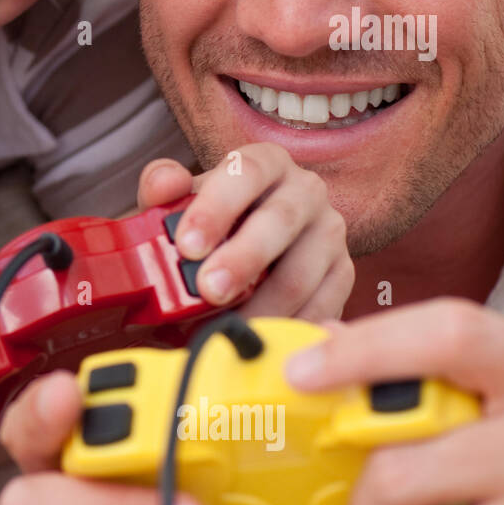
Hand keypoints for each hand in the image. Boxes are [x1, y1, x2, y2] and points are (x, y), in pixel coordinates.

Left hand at [138, 142, 352, 321]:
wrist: (243, 250)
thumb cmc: (210, 225)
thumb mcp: (179, 203)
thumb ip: (162, 190)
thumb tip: (163, 184)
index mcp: (263, 164)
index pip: (245, 171)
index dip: (216, 208)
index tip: (187, 246)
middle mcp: (305, 192)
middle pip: (280, 221)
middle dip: (242, 260)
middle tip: (208, 291)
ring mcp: (329, 234)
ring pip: (301, 273)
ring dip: (259, 306)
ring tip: (224, 328)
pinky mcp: (341, 275)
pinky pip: (320, 307)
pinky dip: (285, 329)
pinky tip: (257, 340)